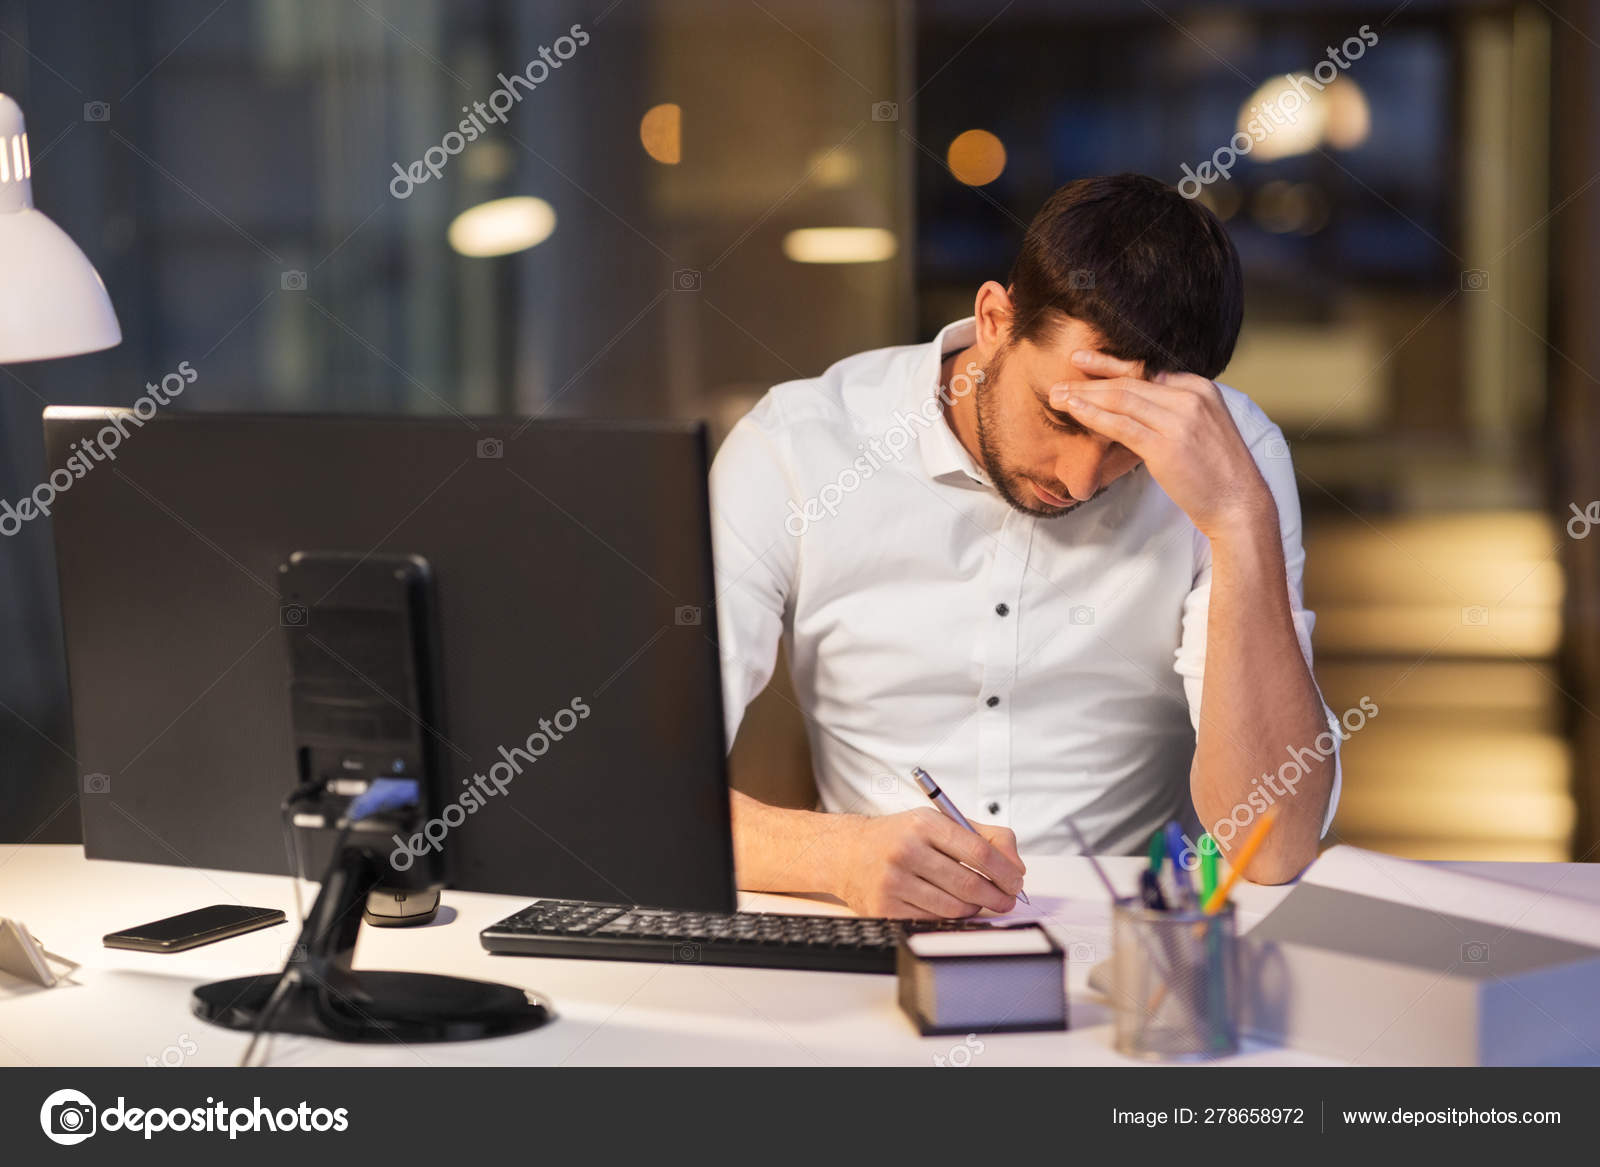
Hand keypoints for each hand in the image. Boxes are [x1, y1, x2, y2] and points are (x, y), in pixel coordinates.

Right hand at [833, 808, 1024, 917]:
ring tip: (978, 901)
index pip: (977, 850)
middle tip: (1006, 899)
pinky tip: (951, 907)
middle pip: (968, 883)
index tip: (1016, 880)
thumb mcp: (936, 822)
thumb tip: (1015, 864)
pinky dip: (950, 917)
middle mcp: (906, 850)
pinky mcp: (886, 906)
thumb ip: (982, 835)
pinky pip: (933, 919)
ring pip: (953, 906)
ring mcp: (894, 880)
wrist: (847, 852)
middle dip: (997, 895)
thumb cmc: (898, 837)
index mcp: (923, 824)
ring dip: (974, 908)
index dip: (1004, 870)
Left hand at [1050, 351, 1274, 539]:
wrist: (1238, 502)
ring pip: (1121, 400)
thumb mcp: (1200, 427)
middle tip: (1060, 380)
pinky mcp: (1166, 446)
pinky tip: (1073, 410)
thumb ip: (1172, 410)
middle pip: (1129, 382)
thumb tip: (1136, 405)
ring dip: (1084, 396)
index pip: (1146, 371)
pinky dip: (1093, 415)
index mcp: (1198, 388)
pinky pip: (1121, 425)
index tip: (1085, 362)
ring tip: (1057, 396)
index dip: (1111, 365)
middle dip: (1090, 380)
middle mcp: (1189, 397)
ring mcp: (1178, 420)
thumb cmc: (1216, 470)